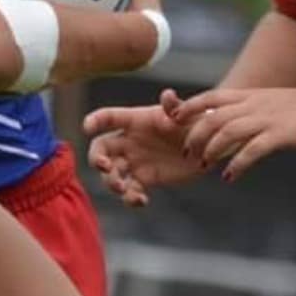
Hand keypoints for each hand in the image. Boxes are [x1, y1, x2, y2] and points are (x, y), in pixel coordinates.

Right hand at [81, 89, 200, 206]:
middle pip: (101, 149)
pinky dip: (131, 198)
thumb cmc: (196, 123)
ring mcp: (134, 161)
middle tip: (105, 167)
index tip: (87, 127)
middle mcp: (129, 141)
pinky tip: (141, 200)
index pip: (109, 118)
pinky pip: (130, 190)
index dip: (95, 120)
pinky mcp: (144, 179)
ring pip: (111, 173)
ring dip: (111, 181)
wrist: (208, 147)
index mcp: (135, 121)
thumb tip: (167, 95)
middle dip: (97, 158)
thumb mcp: (187, 114)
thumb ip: (175, 107)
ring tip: (122, 187)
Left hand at [172, 85, 295, 180]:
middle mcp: (253, 104)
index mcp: (249, 96)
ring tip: (204, 165)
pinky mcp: (279, 134)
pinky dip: (237, 163)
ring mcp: (266, 119)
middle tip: (187, 153)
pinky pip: (252, 150)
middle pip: (213, 117)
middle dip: (194, 135)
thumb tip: (228, 123)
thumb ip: (247, 110)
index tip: (174, 120)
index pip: (210, 97)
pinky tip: (230, 176)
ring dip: (211, 150)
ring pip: (227, 132)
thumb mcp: (269, 102)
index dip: (189, 107)